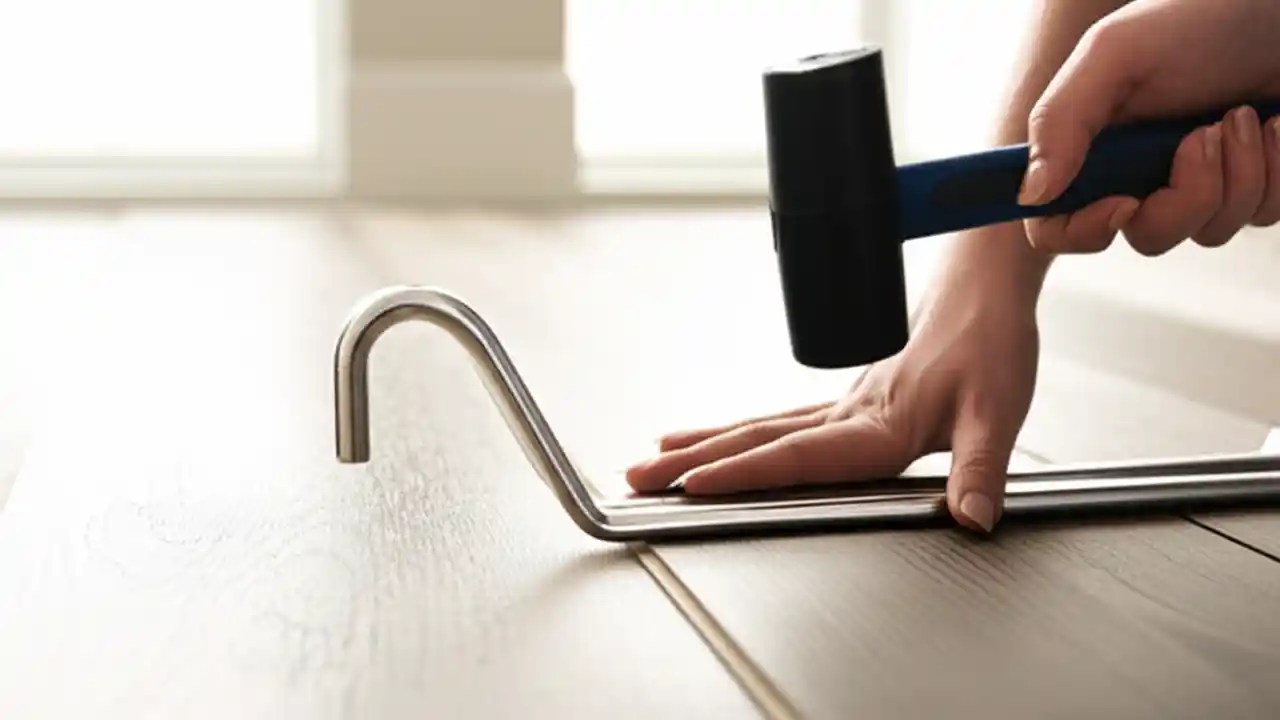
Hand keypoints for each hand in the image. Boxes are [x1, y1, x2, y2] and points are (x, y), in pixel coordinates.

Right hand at [625, 254, 1040, 533]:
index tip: (695, 485)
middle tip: (637, 480)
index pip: (798, 454)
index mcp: (878, 425)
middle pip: (756, 439)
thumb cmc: (990, 341)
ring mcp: (841, 404)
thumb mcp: (998, 412)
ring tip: (654, 461)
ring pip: (757, 427)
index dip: (745, 472)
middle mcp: (848, 414)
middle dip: (693, 463)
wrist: (982, 287)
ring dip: (702, 445)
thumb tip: (972, 517)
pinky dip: (735, 431)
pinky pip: (777, 419)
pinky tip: (714, 438)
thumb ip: (980, 468)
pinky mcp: (847, 399)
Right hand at [1019, 0, 1279, 254]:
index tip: (1122, 204)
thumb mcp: (1116, 53)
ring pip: (1209, 230)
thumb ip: (1061, 120)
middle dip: (1187, 195)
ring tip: (1245, 115)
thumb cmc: (1202, 16)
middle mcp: (1141, 171)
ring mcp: (1198, 180)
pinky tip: (1276, 126)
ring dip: (1240, 175)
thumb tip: (1030, 194)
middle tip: (1203, 134)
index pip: (1056, 225)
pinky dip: (1275, 174)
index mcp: (1094, 146)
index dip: (1081, 231)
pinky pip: (1259, 215)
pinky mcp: (1250, 182)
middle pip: (1146, 235)